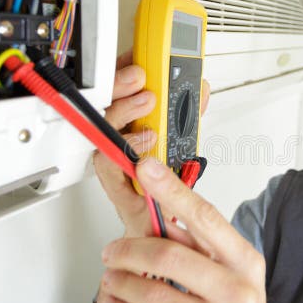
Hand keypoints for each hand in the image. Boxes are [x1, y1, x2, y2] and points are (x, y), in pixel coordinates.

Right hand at [94, 52, 209, 237]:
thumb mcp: (182, 146)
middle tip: (138, 75)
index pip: (119, 95)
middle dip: (118, 87)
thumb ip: (188, 117)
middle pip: (105, 111)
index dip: (121, 73)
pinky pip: (110, 170)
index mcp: (133, 133)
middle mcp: (120, 150)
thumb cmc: (168, 197)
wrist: (168, 246)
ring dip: (121, 113)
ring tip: (147, 102)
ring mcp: (118, 170)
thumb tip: (201, 88)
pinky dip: (125, 152)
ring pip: (102, 136)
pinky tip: (145, 141)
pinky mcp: (120, 192)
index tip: (134, 56)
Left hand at [98, 159, 302, 302]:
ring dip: (119, 284)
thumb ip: (200, 246)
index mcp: (246, 263)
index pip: (205, 218)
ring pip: (152, 295)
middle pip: (168, 257)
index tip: (146, 169)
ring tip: (111, 279)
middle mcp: (238, 294)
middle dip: (128, 250)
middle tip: (111, 251)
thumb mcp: (231, 276)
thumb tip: (161, 208)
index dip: (172, 191)